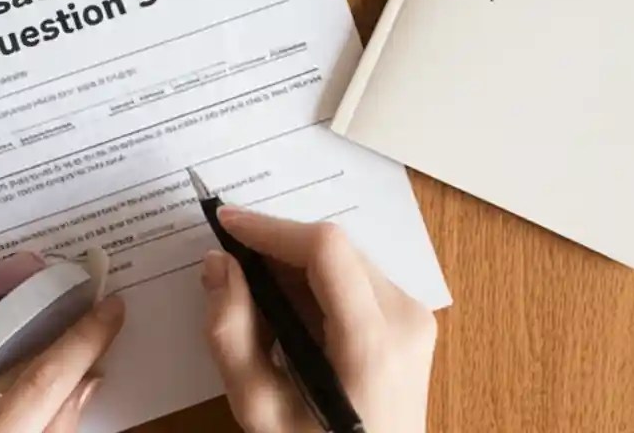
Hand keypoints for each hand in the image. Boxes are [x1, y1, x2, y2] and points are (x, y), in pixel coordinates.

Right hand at [200, 209, 437, 432]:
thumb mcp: (260, 409)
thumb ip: (232, 333)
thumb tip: (218, 263)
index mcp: (372, 342)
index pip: (326, 249)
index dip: (271, 227)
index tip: (225, 224)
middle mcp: (405, 317)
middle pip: (336, 249)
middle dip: (278, 247)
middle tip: (229, 267)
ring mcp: (416, 318)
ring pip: (347, 259)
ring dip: (296, 266)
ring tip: (256, 299)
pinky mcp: (413, 322)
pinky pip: (359, 280)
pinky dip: (318, 284)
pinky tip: (290, 314)